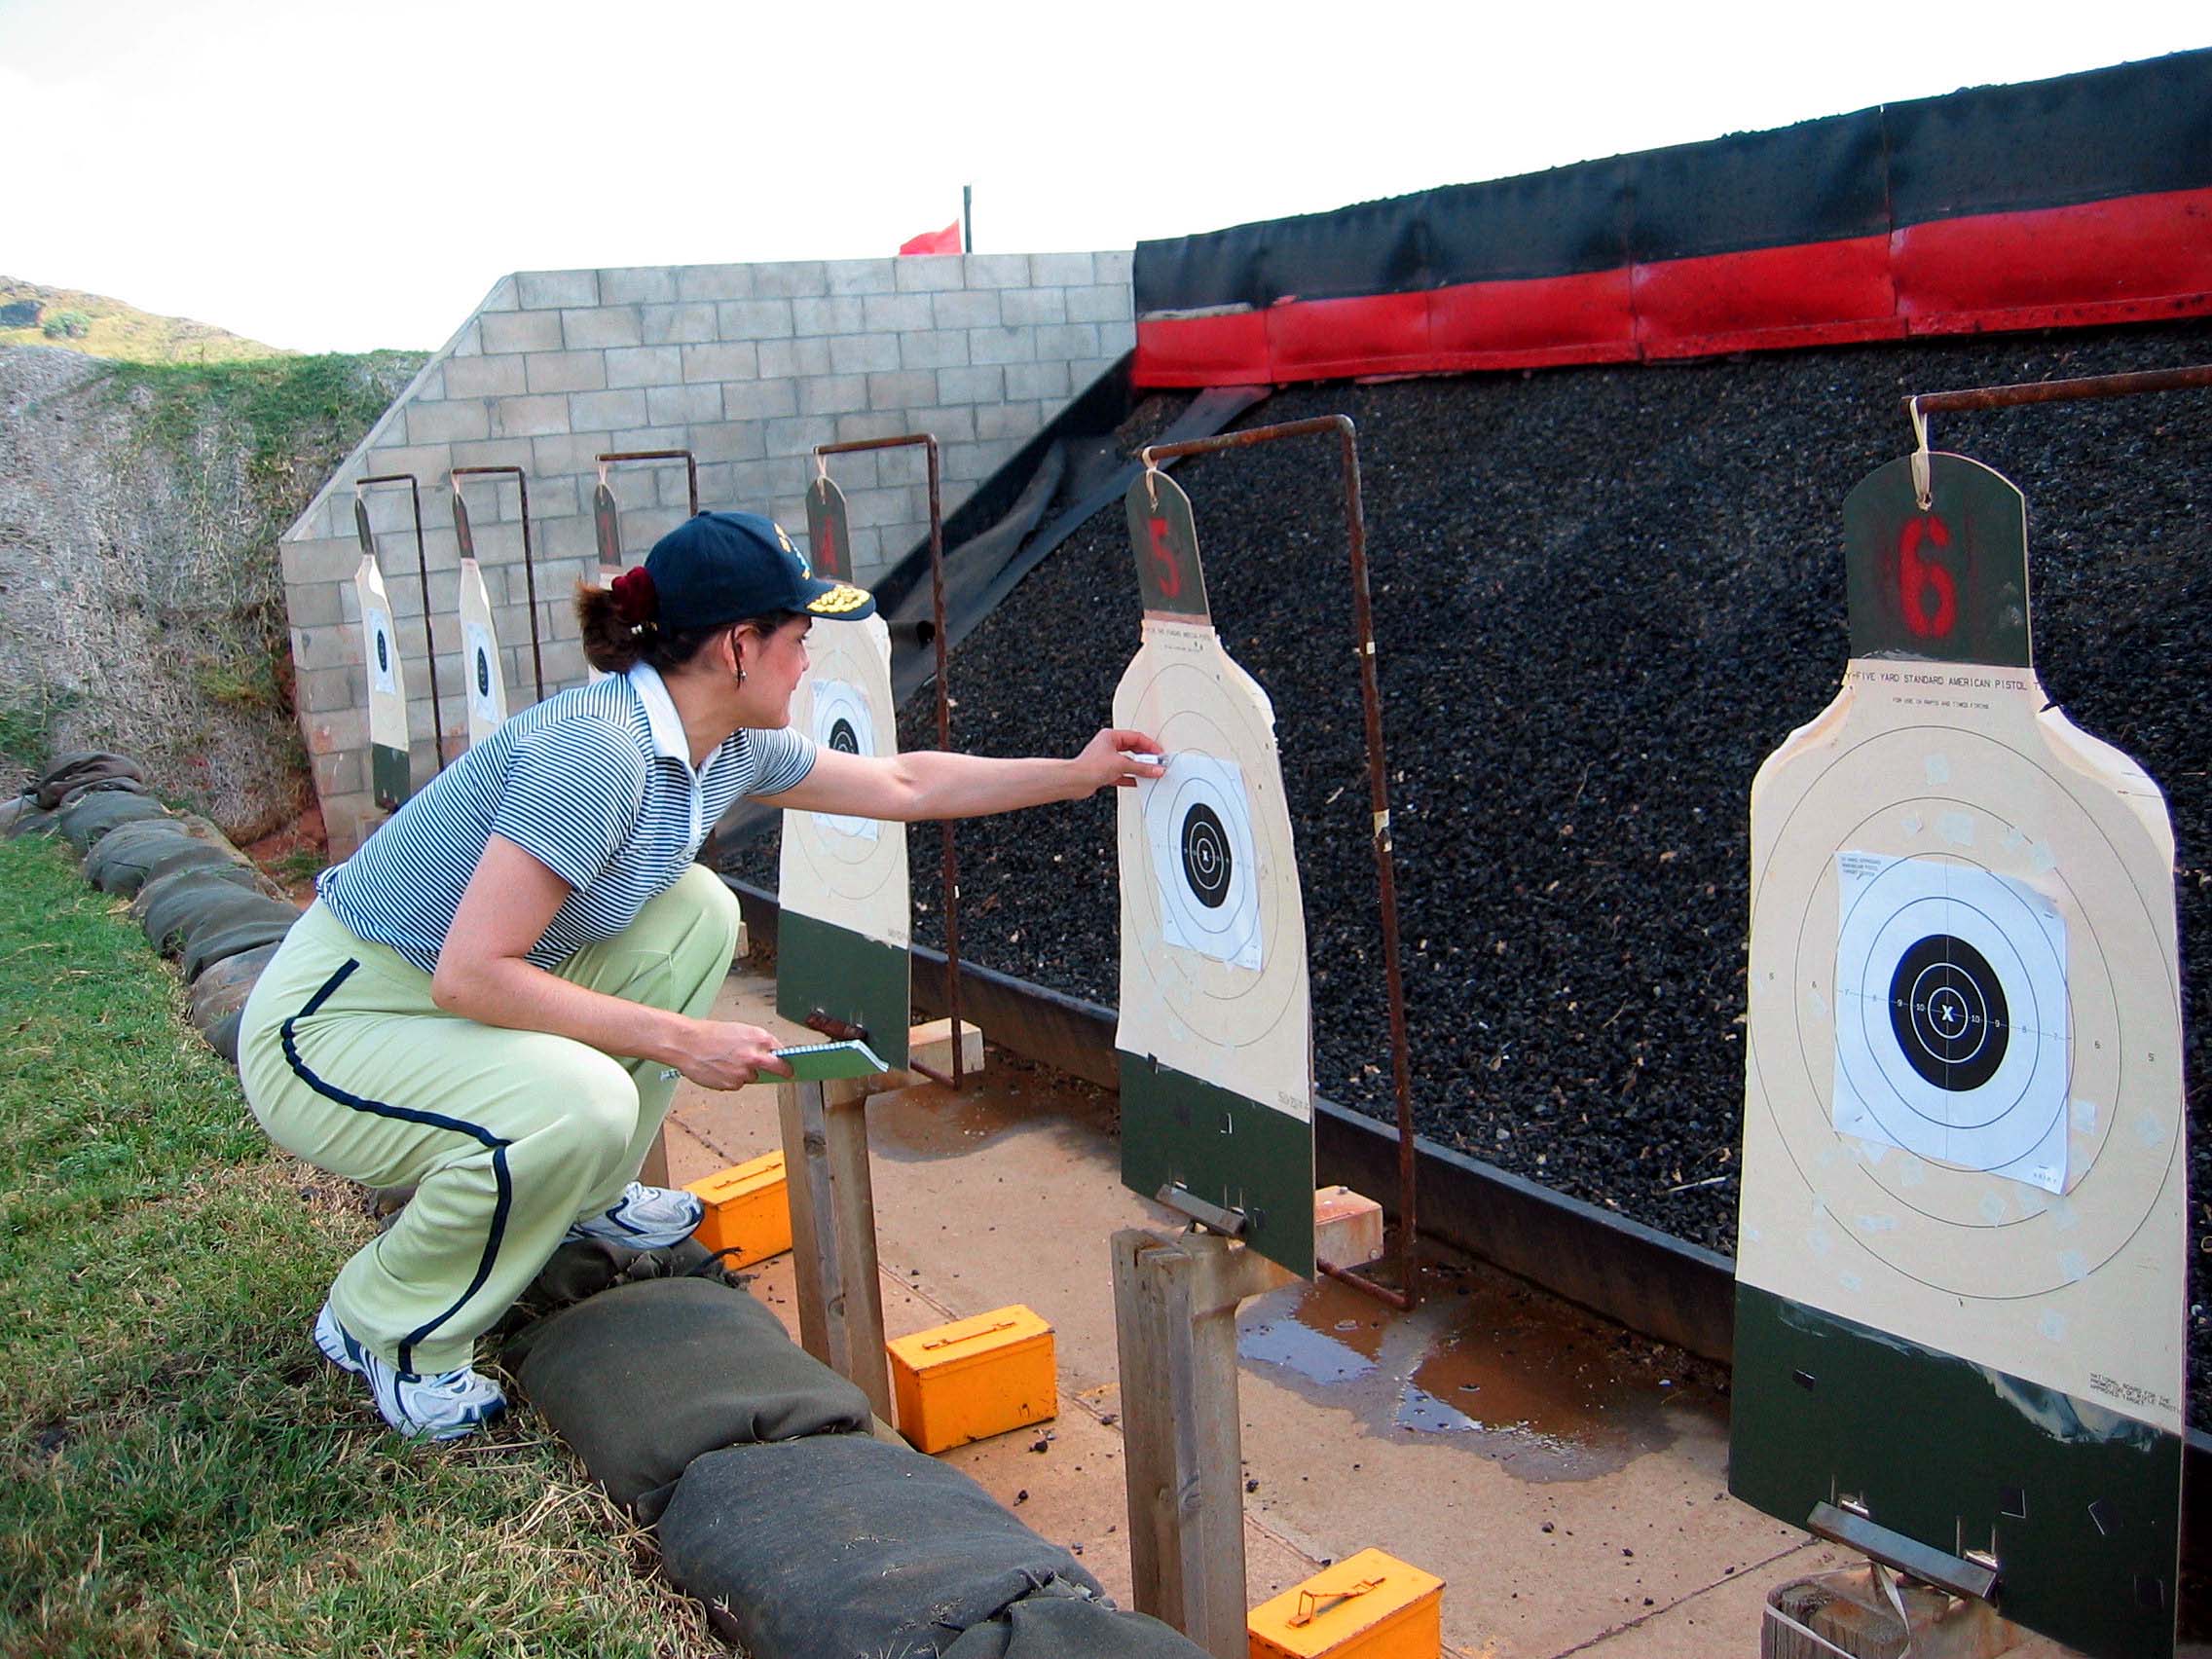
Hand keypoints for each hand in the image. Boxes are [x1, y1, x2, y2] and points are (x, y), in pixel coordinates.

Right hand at [664, 1019, 793, 1090]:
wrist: (687, 1044)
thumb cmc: (709, 1034)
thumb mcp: (738, 1030)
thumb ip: (755, 1042)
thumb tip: (769, 1054)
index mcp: (758, 1038)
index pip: (780, 1050)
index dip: (783, 1057)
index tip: (789, 1062)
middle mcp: (755, 1055)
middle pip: (778, 1067)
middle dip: (784, 1071)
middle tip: (788, 1073)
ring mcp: (744, 1072)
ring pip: (752, 1077)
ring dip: (745, 1073)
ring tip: (726, 1062)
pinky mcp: (733, 1084)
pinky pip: (737, 1084)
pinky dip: (730, 1079)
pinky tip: (719, 1069)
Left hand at [1071, 728, 1165, 794]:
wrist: (1075, 782)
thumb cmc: (1090, 766)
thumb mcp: (1121, 764)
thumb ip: (1141, 768)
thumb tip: (1155, 769)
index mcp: (1111, 736)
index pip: (1136, 737)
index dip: (1149, 745)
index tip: (1159, 754)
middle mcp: (1108, 746)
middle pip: (1133, 749)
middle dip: (1145, 757)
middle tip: (1156, 763)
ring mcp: (1106, 759)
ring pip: (1128, 762)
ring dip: (1139, 767)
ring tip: (1150, 772)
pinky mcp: (1104, 772)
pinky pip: (1122, 773)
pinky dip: (1131, 777)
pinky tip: (1139, 781)